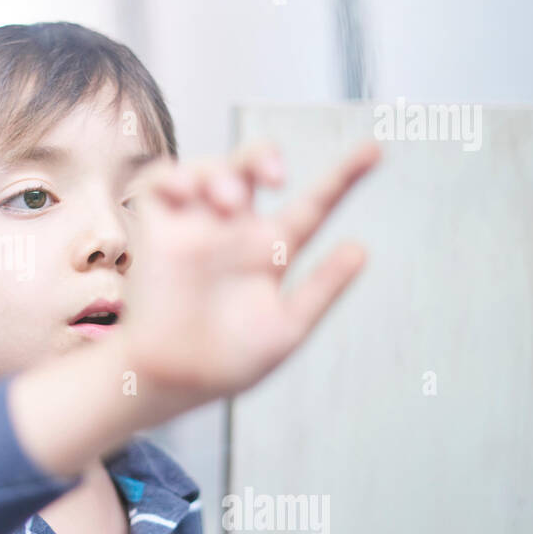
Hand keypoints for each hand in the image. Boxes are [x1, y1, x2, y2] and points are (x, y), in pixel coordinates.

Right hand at [118, 140, 381, 413]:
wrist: (171, 380)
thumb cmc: (227, 363)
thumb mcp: (285, 328)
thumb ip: (321, 288)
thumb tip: (361, 249)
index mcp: (271, 250)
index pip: (312, 205)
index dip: (344, 177)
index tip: (374, 152)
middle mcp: (234, 231)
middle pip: (252, 167)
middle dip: (263, 156)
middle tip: (276, 179)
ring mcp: (196, 228)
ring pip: (210, 168)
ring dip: (221, 172)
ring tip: (228, 202)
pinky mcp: (158, 230)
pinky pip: (159, 182)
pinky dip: (172, 175)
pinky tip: (187, 193)